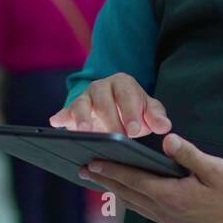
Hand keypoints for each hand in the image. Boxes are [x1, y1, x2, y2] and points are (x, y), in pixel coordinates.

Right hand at [48, 73, 170, 137]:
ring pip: (82, 104)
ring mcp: (85, 98)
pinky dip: (61, 117)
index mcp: (123, 83)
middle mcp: (102, 86)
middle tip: (116, 138)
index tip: (134, 130)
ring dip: (83, 118)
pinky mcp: (72, 110)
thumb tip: (164, 127)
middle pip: (103, 100)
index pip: (127, 95)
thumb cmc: (135, 111)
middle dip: (110, 120)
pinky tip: (57, 123)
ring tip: (86, 132)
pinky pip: (66, 112)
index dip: (130, 112)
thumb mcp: (149, 112)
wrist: (117, 110)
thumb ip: (157, 117)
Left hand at [79, 134, 222, 222]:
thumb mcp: (215, 168)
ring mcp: (170, 222)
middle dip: (106, 181)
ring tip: (102, 179)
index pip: (134, 180)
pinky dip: (133, 200)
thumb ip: (189, 154)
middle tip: (84, 169)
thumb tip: (167, 140)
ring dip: (118, 191)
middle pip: (128, 194)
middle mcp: (166, 213)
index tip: (91, 163)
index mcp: (172, 196)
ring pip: (135, 205)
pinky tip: (131, 192)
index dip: (111, 170)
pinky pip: (146, 211)